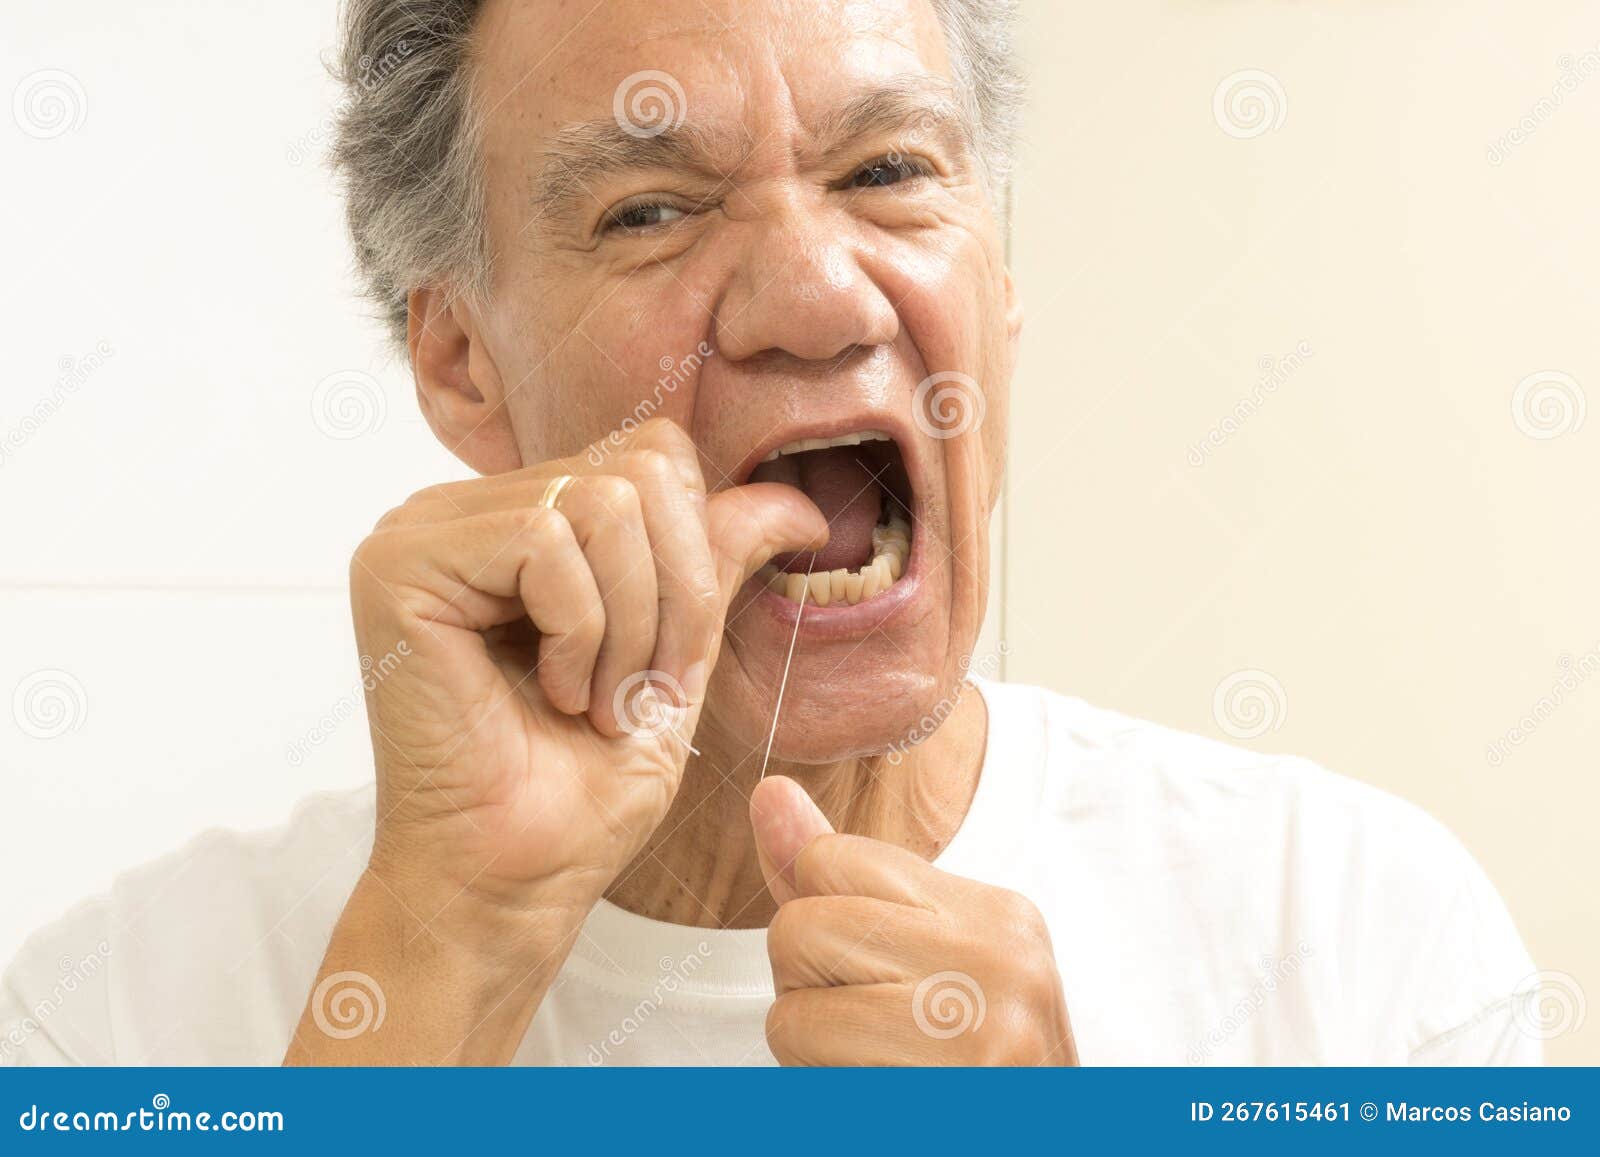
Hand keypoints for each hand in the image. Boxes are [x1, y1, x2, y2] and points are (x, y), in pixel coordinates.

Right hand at [287, 419, 824, 1063]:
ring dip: (629, 623)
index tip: (671, 663)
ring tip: (593, 699)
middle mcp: (464, 512)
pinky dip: (580, 629)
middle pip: (638, 469)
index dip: (693, 557)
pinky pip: (543, 537)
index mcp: (522, 520)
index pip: (653, 457)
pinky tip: (553, 694)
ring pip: (600, 500)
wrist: (511, 883)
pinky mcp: (398, 564)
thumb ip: (714, 566)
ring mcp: (422, 531)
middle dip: (673, 593)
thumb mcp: (676, 658)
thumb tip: (797, 503)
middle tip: (634, 688)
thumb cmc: (582, 790)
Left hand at [752, 777, 1077, 1065]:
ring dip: (812, 1054)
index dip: (823, 924)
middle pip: (799, 929)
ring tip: (882, 1070)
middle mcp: (1001, 959)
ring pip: (789, 1010)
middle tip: (876, 1037)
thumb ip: (838, 883)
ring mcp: (981, 1032)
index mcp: (999, 914)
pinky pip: (805, 1070)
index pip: (830, 860)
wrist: (1049, 1140)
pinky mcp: (946, 1092)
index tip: (876, 978)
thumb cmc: (975, 1071)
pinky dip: (822, 1093)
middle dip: (808, 990)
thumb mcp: (923, 960)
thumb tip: (768, 793)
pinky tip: (887, 1096)